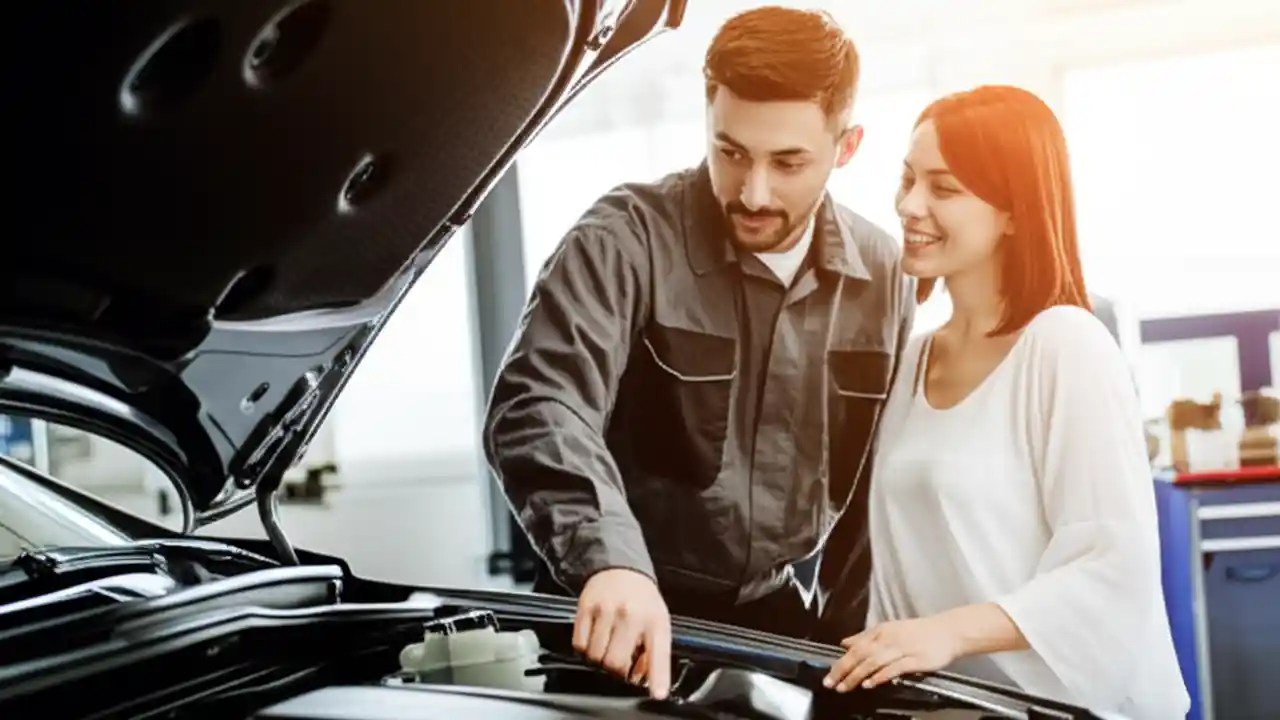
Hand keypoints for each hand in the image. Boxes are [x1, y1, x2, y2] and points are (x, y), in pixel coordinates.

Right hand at [573, 568, 672, 699]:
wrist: (622, 568)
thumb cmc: (642, 600)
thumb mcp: (657, 622)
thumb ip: (653, 652)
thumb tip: (639, 678)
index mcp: (654, 622)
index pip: (658, 653)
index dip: (658, 677)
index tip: (657, 693)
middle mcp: (631, 615)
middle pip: (616, 663)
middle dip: (616, 671)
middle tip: (620, 663)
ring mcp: (606, 611)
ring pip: (595, 656)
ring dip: (599, 660)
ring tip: (607, 647)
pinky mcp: (586, 607)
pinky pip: (579, 644)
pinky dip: (585, 649)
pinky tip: (594, 638)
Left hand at [823, 616, 959, 691]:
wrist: (948, 631)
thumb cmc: (919, 632)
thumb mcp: (889, 630)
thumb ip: (866, 637)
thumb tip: (845, 643)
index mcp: (881, 631)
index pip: (855, 647)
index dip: (840, 661)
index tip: (829, 675)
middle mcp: (889, 638)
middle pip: (860, 654)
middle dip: (843, 670)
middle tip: (831, 683)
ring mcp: (902, 648)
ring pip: (873, 661)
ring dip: (857, 675)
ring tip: (845, 686)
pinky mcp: (915, 659)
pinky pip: (894, 668)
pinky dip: (880, 676)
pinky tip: (870, 684)